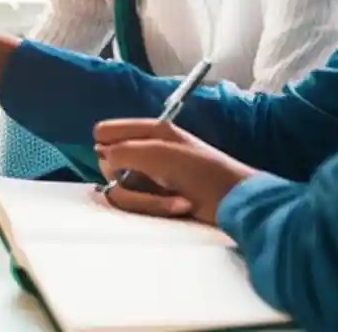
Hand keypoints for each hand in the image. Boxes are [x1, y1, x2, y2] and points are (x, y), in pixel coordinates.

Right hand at [95, 119, 258, 224]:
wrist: (235, 202)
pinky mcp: (154, 198)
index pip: (104, 132)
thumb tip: (103, 157)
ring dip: (146, 199)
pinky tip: (179, 206)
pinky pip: (136, 204)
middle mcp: (145, 150)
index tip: (118, 162)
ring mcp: (149, 176)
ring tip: (176, 201)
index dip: (106, 147)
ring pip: (120, 189)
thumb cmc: (203, 171)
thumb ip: (124, 151)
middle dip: (126, 179)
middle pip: (108, 165)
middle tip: (153, 181)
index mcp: (149, 131)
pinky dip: (156, 207)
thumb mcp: (160, 154)